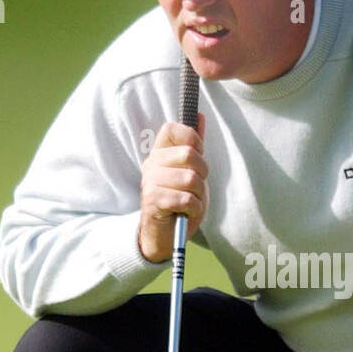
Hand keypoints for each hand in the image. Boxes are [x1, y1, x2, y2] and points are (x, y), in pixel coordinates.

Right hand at [138, 112, 207, 262]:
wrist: (164, 235)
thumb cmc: (180, 201)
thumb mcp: (190, 171)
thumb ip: (194, 145)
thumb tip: (200, 116)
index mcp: (160, 153)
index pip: (173, 128)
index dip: (192, 139)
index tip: (197, 155)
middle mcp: (152, 164)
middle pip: (188, 154)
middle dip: (202, 173)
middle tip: (196, 187)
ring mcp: (150, 182)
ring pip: (191, 179)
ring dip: (199, 195)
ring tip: (191, 201)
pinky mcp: (153, 202)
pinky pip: (186, 199)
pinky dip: (194, 209)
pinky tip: (187, 212)